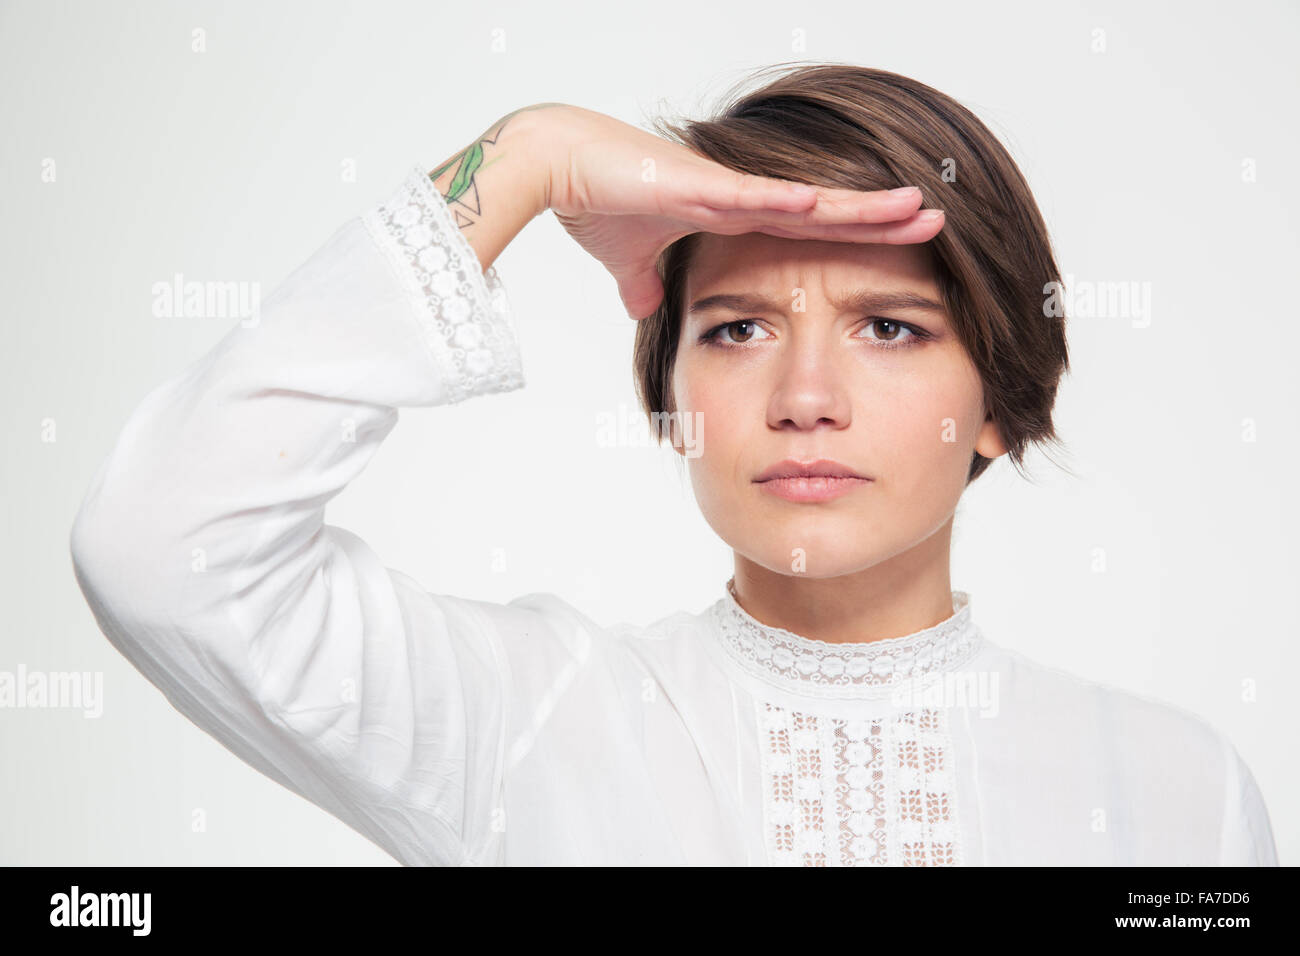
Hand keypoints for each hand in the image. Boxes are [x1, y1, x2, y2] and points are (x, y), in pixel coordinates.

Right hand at [532, 103, 944, 319]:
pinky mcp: (695, 185)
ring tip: (914, 207)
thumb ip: (646, 284)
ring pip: (805, 200)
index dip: (860, 238)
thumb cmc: (595, 201)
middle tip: (941, 219)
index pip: (813, 232)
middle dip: (884, 220)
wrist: (556, 166)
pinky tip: (827, 205)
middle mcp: (742, 200)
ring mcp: (724, 189)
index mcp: (735, 216)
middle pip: (829, 213)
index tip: (906, 243)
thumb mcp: (630, 262)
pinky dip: (785, 203)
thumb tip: (647, 308)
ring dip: (857, 207)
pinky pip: (748, 196)